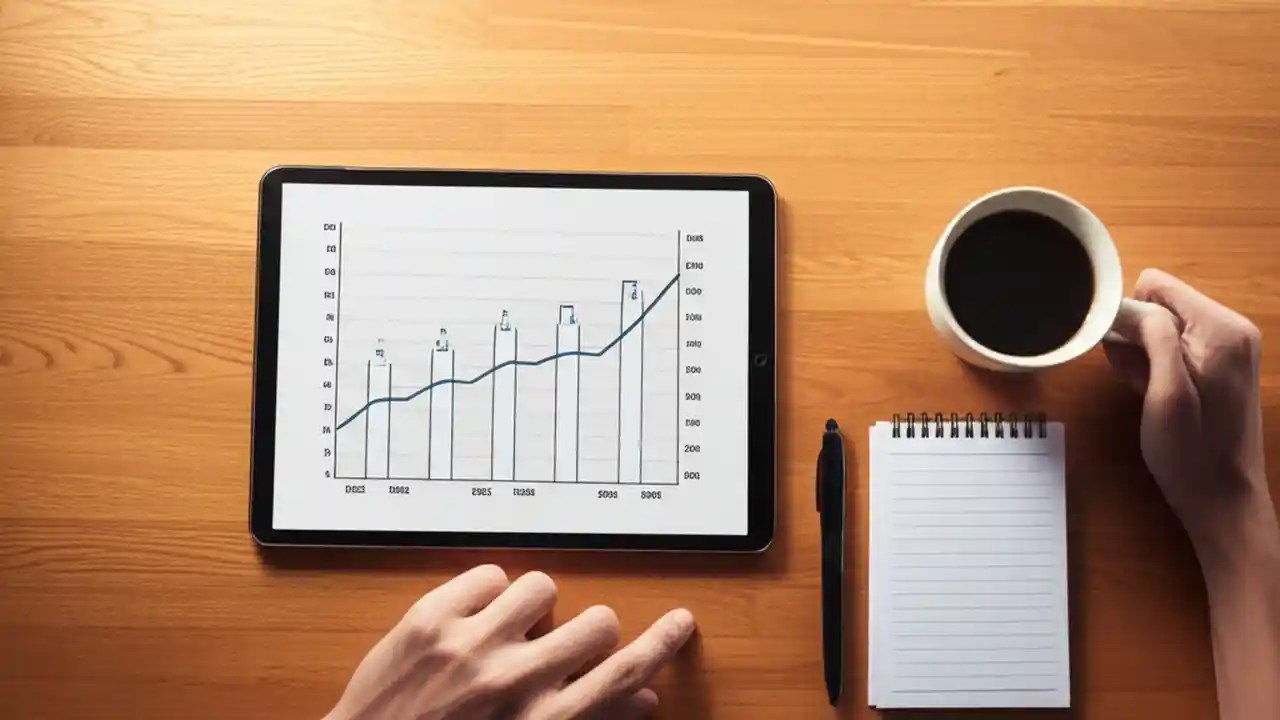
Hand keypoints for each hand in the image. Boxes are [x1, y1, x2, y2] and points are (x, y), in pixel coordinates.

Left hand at [325, 565, 695, 719]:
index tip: (680, 622)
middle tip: (560, 647)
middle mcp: (514, 683)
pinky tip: (471, 622)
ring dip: (535, 609)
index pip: (622, 674)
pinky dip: (487, 593)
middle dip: (589, 632)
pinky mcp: (430, 619)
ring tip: (508, 632)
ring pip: (543, 588)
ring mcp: (470, 646)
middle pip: (596, 624)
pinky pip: (489, 574)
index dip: (660, 644)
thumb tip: (645, 700)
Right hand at [1104, 268, 1271, 549]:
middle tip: (1137, 381)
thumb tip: (1133, 306)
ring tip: (1146, 392)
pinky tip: (1154, 395)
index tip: (1126, 355)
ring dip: (1142, 355)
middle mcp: (1231, 329)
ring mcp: (1228, 348)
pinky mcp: (1220, 366)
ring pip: (1161, 327)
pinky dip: (1155, 366)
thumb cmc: (1190, 452)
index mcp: (1222, 329)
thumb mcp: (1165, 392)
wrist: (1222, 499)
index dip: (1130, 314)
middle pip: (1160, 304)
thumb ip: (1154, 339)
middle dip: (1136, 337)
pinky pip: (1173, 346)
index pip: (1157, 285)